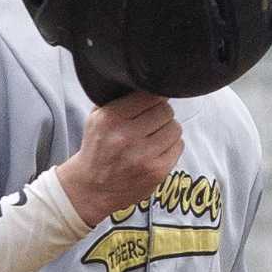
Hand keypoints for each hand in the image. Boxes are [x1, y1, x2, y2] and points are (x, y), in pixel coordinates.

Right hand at [56, 91, 182, 226]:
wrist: (92, 188)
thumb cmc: (97, 148)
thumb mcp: (96, 118)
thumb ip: (118, 99)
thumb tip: (148, 84)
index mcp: (111, 119)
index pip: (149, 96)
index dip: (154, 97)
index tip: (152, 102)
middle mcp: (127, 137)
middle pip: (165, 110)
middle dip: (161, 113)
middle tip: (153, 120)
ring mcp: (144, 156)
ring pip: (175, 128)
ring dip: (168, 129)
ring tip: (156, 135)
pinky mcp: (157, 171)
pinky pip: (178, 146)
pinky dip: (171, 145)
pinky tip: (158, 149)